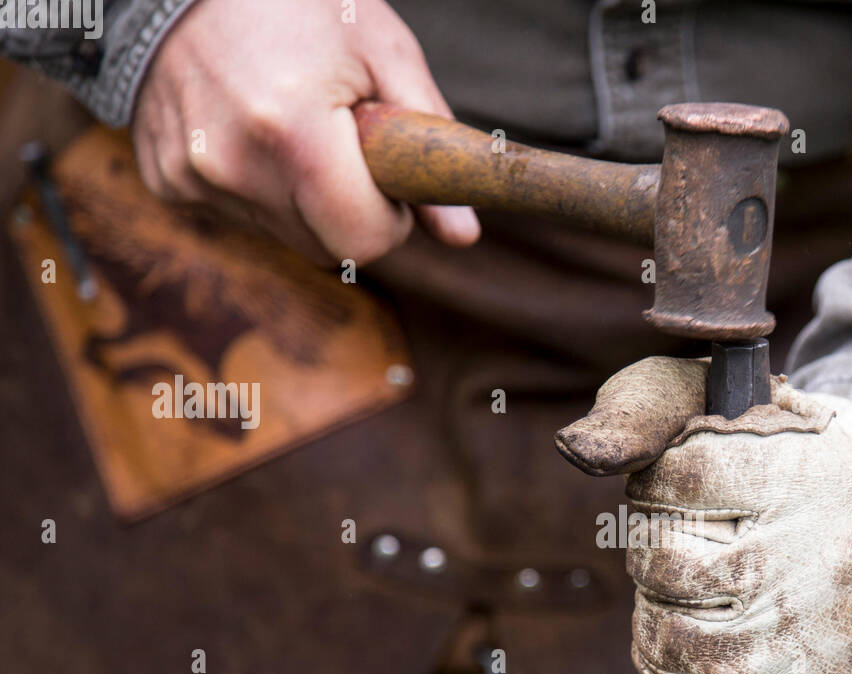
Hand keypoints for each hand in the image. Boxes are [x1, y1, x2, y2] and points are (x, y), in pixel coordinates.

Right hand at [131, 0, 478, 263]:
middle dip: (349, 212)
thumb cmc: (295, 1)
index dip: (389, 218)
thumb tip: (464, 236)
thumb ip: (428, 142)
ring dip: (303, 200)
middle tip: (343, 148)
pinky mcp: (165, 181)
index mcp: (291, 132)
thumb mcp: (380, 51)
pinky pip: (236, 213)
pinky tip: (246, 128)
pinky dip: (254, 186)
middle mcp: (232, 164)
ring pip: (284, 235)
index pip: (364, 240)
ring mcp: (191, 177)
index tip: (385, 177)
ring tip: (290, 127)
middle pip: (327, 249)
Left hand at [556, 357, 851, 673]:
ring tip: (696, 597)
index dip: (656, 484)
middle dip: (654, 551)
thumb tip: (576, 450)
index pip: (674, 475)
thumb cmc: (758, 462)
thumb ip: (640, 411)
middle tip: (699, 543)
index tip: (686, 484)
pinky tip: (691, 655)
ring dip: (656, 617)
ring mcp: (813, 645)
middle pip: (665, 561)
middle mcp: (822, 562)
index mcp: (806, 472)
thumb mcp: (712, 405)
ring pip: (669, 638)